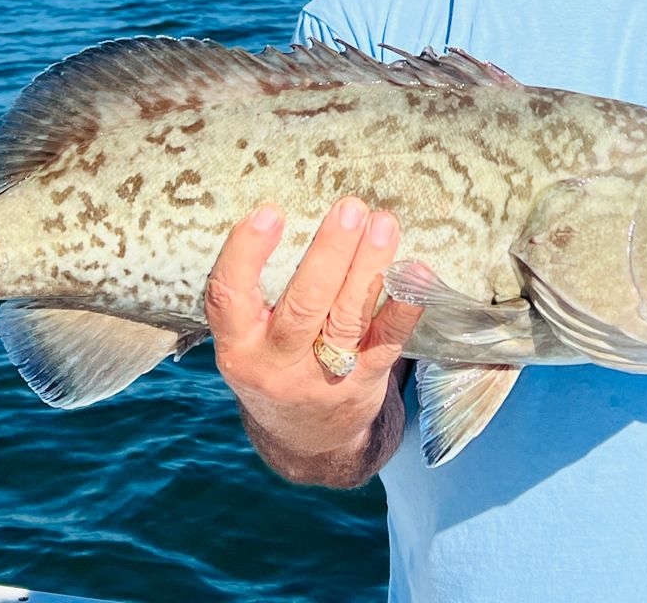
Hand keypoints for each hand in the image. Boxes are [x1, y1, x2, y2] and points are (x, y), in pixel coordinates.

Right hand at [204, 196, 423, 469]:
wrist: (305, 439)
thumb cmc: (274, 361)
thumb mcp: (247, 338)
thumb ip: (258, 292)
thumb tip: (297, 208)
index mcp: (238, 346)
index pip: (228, 297)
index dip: (246, 254)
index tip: (270, 211)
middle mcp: (276, 364)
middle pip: (303, 305)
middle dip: (329, 253)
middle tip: (350, 207)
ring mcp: (322, 377)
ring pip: (347, 319)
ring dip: (369, 268)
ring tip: (384, 224)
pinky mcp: (363, 383)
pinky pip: (386, 343)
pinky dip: (404, 308)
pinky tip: (418, 276)